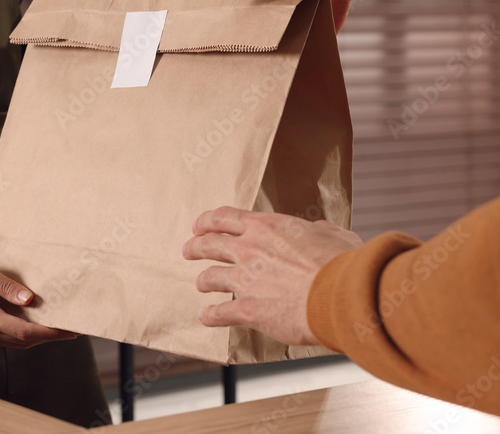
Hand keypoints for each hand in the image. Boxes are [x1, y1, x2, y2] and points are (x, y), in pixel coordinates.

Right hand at [0, 255, 76, 348]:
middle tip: (70, 330)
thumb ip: (7, 287)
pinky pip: (5, 337)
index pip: (25, 332)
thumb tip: (30, 300)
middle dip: (48, 337)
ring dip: (36, 336)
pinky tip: (32, 322)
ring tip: (55, 327)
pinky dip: (22, 333)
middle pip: (23, 341)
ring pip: (15, 341)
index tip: (69, 331)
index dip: (50, 333)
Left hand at [181, 206, 363, 346]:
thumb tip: (319, 230)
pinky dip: (210, 315)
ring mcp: (245, 279)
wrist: (343, 295)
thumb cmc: (344, 265)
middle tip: (189, 250)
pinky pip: (219, 312)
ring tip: (201, 284)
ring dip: (202, 280)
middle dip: (195, 246)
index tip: (199, 225)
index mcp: (267, 227)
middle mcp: (249, 250)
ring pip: (209, 277)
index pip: (225, 218)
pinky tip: (206, 316)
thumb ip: (320, 230)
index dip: (207, 221)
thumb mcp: (334, 234)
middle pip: (209, 244)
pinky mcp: (247, 309)